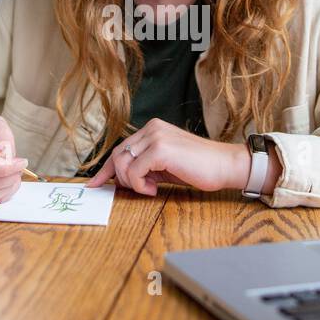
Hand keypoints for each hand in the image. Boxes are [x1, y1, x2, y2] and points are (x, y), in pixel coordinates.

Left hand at [83, 118, 252, 195]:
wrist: (225, 165)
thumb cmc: (199, 167)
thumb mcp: (165, 165)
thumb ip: (145, 166)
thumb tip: (121, 179)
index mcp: (152, 129)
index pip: (120, 148)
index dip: (105, 169)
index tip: (95, 184)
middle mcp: (151, 128)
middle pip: (117, 156)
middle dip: (120, 179)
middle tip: (139, 190)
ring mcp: (155, 137)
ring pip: (122, 165)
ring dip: (132, 183)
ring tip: (150, 189)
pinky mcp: (160, 149)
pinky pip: (134, 172)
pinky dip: (140, 186)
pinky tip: (154, 189)